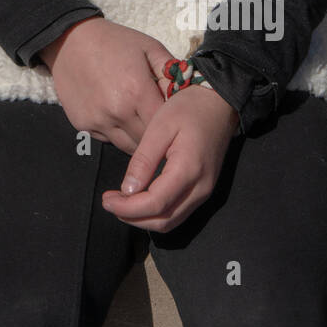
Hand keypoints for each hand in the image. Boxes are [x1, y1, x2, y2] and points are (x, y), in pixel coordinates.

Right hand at [40, 17, 171, 154]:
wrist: (69, 39)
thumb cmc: (114, 42)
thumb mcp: (149, 47)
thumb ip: (171, 72)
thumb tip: (188, 95)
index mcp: (138, 91)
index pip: (164, 127)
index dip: (172, 126)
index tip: (176, 123)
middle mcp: (117, 111)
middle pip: (148, 142)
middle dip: (157, 136)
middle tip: (160, 126)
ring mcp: (98, 120)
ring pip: (128, 147)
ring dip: (138, 139)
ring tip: (140, 121)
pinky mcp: (82, 124)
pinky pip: (108, 139)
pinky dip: (116, 133)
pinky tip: (117, 116)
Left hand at [101, 85, 238, 232]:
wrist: (219, 104)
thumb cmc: (189, 109)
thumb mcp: (160, 127)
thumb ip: (144, 160)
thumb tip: (127, 190)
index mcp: (188, 170)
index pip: (155, 204)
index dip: (128, 208)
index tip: (107, 200)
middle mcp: (200, 188)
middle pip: (163, 220)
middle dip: (133, 217)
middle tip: (109, 202)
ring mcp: (205, 191)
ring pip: (171, 221)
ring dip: (144, 219)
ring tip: (121, 203)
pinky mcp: (203, 189)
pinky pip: (179, 212)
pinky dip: (157, 214)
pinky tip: (140, 200)